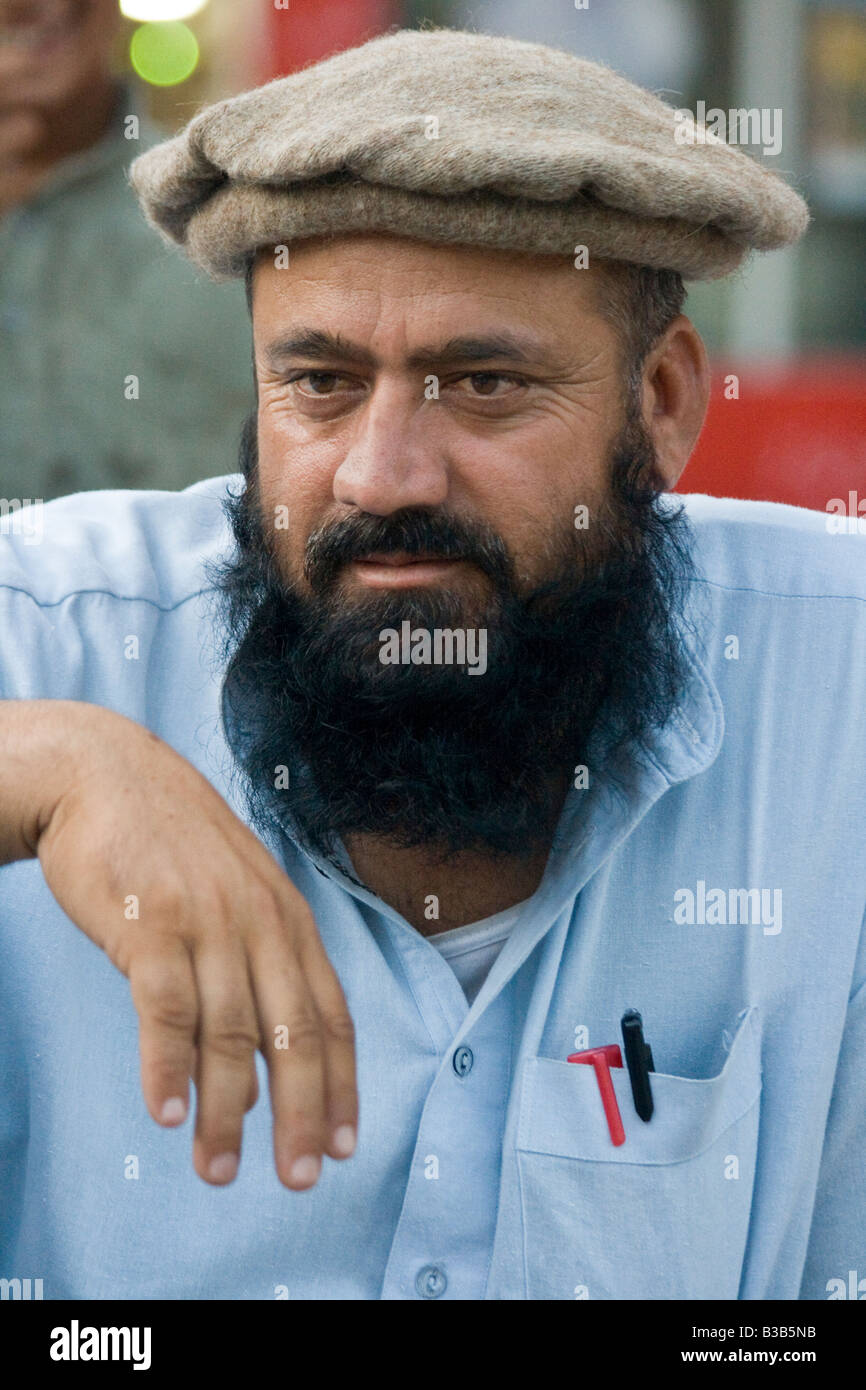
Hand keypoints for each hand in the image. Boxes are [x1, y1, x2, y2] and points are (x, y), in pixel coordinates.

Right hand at [32, 704, 357, 1189]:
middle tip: (298, 1178)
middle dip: (300, 1113)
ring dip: (225, 1111)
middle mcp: (259, 921)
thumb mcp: (231, 898)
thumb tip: (253, 1079)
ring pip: (230, 1032)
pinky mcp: (151, 923)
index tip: (341, 1145)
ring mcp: (207, 921)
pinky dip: (168, 1067)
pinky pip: (166, 1008)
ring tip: (219, 1170)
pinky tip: (166, 1113)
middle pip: (293, 1033)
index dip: (340, 1084)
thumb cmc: (170, 846)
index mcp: (287, 917)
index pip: (330, 1014)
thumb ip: (252, 975)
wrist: (105, 775)